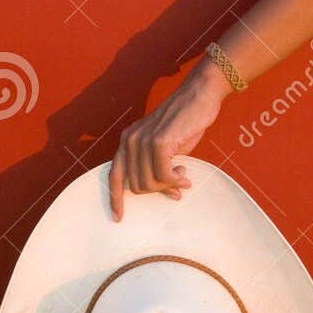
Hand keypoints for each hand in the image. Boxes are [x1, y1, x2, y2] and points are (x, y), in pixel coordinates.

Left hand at [108, 60, 231, 221]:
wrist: (199, 95)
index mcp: (127, 141)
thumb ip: (159, 168)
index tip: (118, 217)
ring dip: (170, 185)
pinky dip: (176, 181)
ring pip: (149, 183)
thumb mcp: (167, 148)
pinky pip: (163, 176)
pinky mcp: (159, 142)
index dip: (115, 198)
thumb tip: (168, 195)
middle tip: (178, 183)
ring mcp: (142, 140)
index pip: (114, 175)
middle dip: (159, 190)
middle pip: (137, 185)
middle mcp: (130, 140)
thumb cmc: (186, 122)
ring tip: (183, 176)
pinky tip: (185, 174)